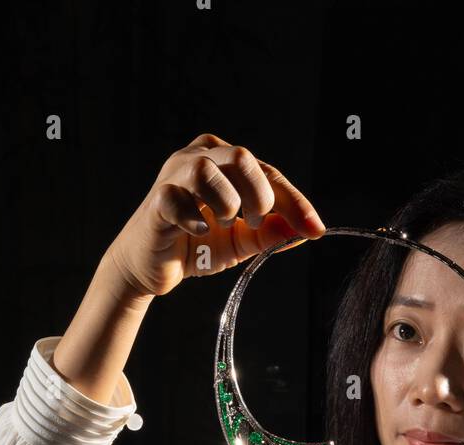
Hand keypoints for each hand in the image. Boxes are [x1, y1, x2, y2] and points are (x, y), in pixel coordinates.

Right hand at [105, 133, 324, 298]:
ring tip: (223, 224)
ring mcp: (174, 175)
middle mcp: (198, 157)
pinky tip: (199, 232)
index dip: (294, 201)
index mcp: (223, 162)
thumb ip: (269, 233)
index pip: (267, 173)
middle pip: (241, 158)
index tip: (314, 228)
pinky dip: (196, 220)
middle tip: (253, 222)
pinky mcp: (157, 200)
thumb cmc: (195, 246)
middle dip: (259, 196)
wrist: (149, 267)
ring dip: (226, 204)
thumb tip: (303, 230)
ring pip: (209, 171)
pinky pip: (178, 200)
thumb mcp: (240, 241)